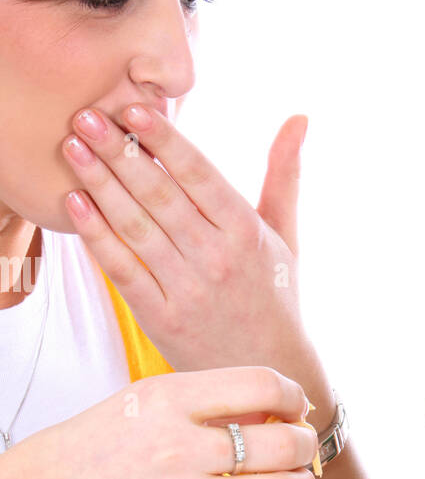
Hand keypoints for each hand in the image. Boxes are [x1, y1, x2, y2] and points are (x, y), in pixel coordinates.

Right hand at [2, 367, 318, 478]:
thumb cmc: (83, 456)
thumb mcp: (134, 406)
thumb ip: (199, 405)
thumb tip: (274, 414)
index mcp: (163, 397)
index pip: (261, 384)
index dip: (293, 397)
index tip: (294, 410)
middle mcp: (174, 445)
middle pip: (283, 444)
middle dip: (306, 450)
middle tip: (302, 456)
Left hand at [61, 104, 309, 375]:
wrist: (269, 370)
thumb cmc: (274, 296)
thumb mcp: (284, 235)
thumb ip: (284, 175)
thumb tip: (299, 118)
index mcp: (248, 232)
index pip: (200, 175)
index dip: (165, 139)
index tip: (133, 108)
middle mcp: (218, 259)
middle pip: (161, 196)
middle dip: (120, 152)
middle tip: (87, 116)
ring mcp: (189, 291)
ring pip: (137, 228)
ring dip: (101, 184)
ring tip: (73, 148)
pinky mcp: (162, 319)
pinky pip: (123, 270)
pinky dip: (97, 236)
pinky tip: (76, 203)